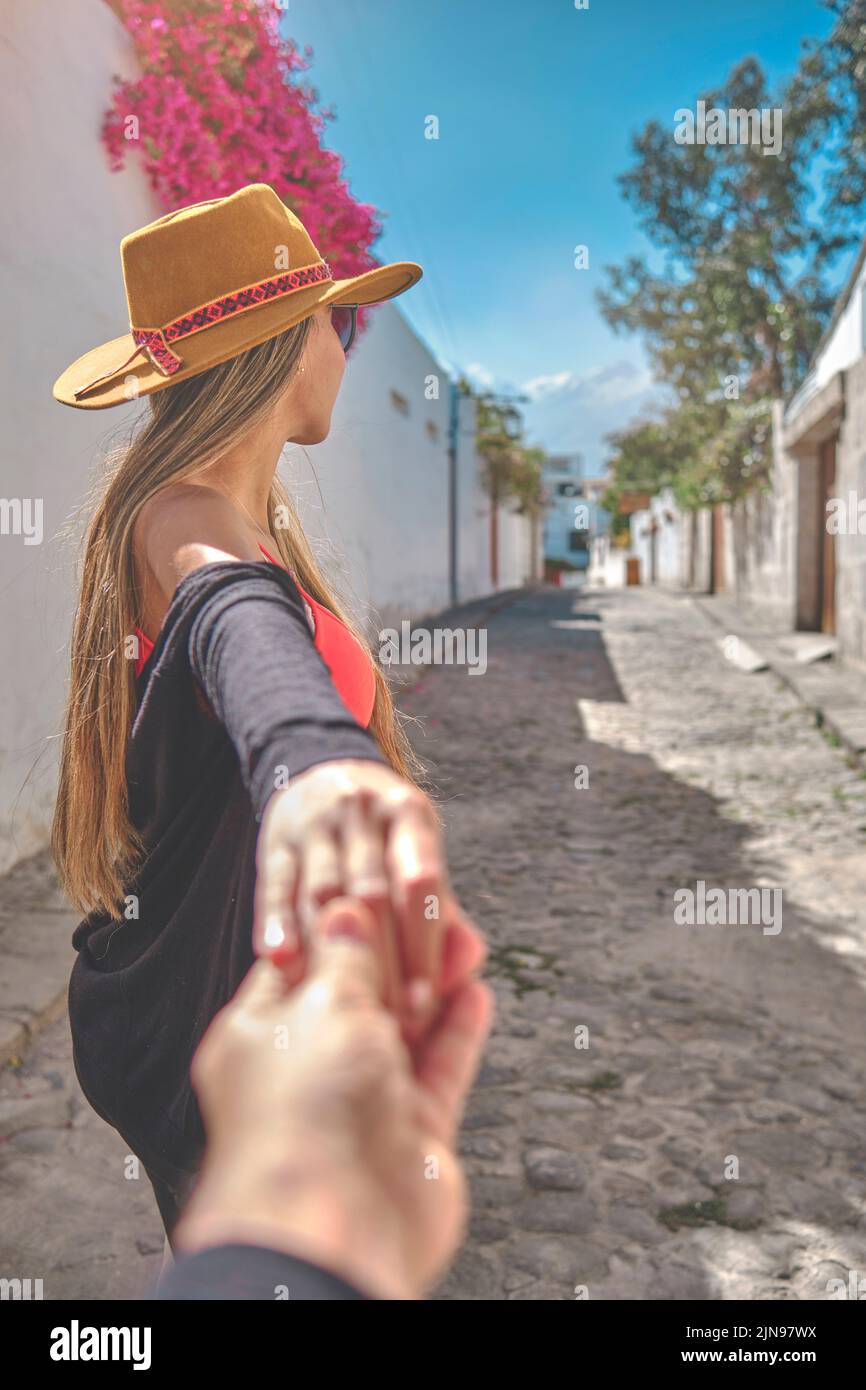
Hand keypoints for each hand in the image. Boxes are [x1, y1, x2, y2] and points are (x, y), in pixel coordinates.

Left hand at [177, 898, 492, 1298]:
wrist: (334, 1226)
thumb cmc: (304, 1111)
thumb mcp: (322, 1002)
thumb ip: (345, 955)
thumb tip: (346, 912)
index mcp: (258, 1037)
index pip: (300, 965)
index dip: (340, 927)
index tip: (375, 891)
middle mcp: (306, 1072)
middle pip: (357, 998)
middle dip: (397, 955)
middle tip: (432, 914)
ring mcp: (359, 1105)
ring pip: (403, 1033)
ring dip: (433, 989)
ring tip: (464, 943)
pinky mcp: (409, 1136)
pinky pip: (437, 1071)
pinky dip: (457, 1033)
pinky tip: (476, 995)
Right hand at [253, 760, 447, 1026]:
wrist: (323, 771)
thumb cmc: (386, 834)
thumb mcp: (419, 852)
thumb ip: (443, 912)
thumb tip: (468, 967)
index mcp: (408, 813)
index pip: (421, 882)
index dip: (424, 946)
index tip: (427, 1004)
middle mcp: (361, 812)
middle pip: (371, 893)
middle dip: (381, 962)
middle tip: (386, 1022)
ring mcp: (315, 825)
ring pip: (322, 893)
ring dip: (330, 953)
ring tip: (338, 1009)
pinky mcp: (275, 842)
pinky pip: (274, 888)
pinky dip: (278, 927)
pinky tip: (283, 965)